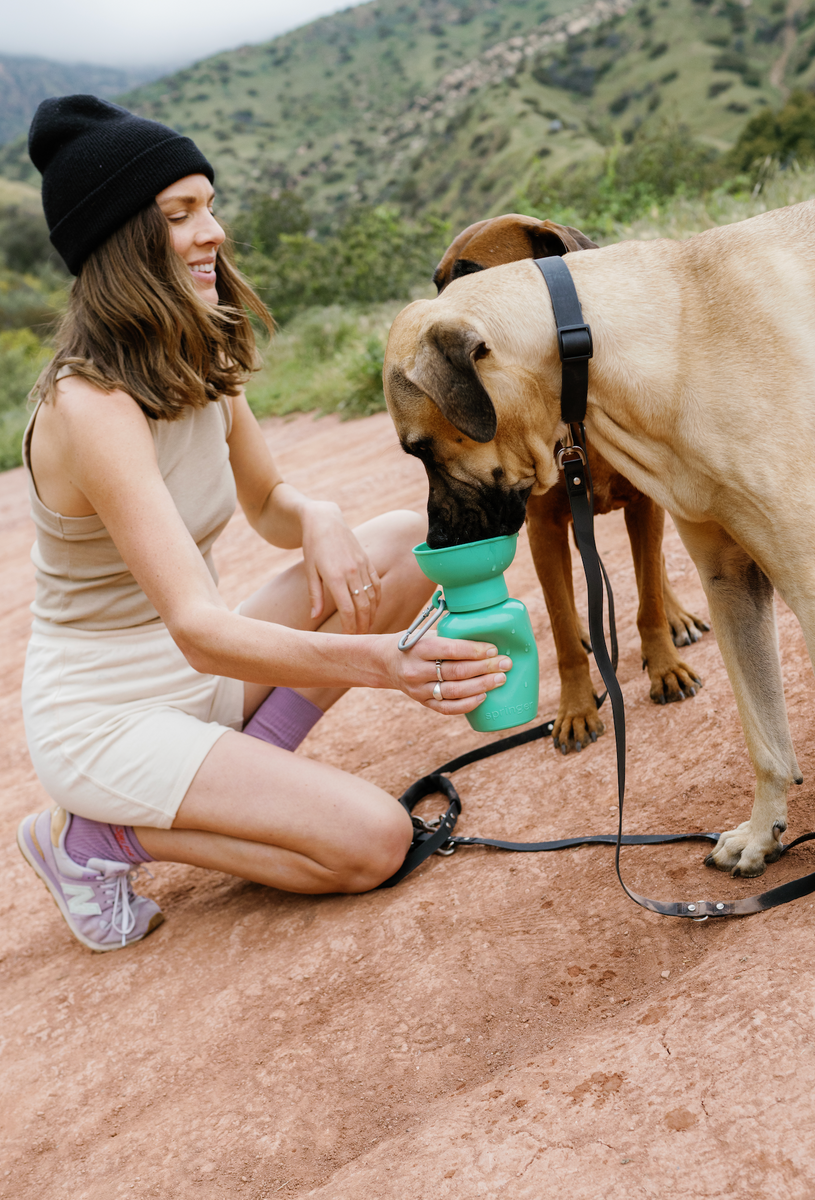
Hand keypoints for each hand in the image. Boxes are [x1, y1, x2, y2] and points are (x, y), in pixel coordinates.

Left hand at [301, 501, 381, 633]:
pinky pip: (377, 585)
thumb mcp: (310, 571)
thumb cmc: (313, 546)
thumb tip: (315, 617)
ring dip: (371, 615)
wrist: (325, 520)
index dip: (350, 628)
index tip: (349, 639)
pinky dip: (377, 599)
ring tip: (367, 628)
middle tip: (360, 640)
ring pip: (373, 597)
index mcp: (335, 576)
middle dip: (363, 626)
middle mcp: (352, 572)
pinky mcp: (368, 561)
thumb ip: (314, 596)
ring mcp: (363, 566)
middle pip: (364, 607)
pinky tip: (374, 609)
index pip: (348, 610)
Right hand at [387, 633, 512, 715]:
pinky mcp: (422, 702)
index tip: (494, 649)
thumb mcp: (427, 633)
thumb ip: (451, 635)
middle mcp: (417, 670)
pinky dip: (467, 704)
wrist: (386, 662)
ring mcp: (418, 689)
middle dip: (484, 668)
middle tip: (506, 664)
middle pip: (456, 672)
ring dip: (481, 686)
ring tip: (500, 680)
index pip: (451, 650)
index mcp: (419, 648)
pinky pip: (447, 708)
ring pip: (454, 691)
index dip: (474, 650)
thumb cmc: (415, 643)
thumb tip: (486, 630)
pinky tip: (483, 697)